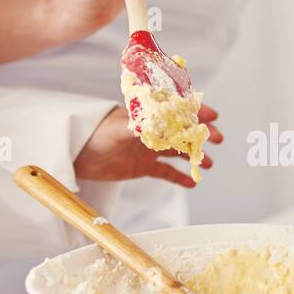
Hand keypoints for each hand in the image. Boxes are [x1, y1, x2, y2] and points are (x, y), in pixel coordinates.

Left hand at [74, 103, 221, 188]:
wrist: (76, 156)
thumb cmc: (94, 135)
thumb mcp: (118, 130)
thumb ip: (141, 128)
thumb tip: (163, 125)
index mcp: (146, 115)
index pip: (175, 109)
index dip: (195, 110)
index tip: (213, 116)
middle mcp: (150, 130)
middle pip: (182, 129)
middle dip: (201, 133)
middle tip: (217, 139)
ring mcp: (147, 148)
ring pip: (177, 150)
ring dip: (194, 155)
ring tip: (207, 163)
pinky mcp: (141, 166)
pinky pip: (165, 172)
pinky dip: (178, 177)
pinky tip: (191, 183)